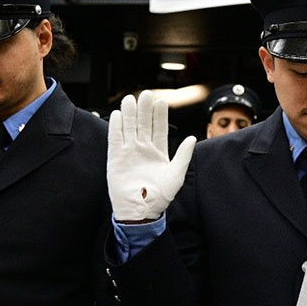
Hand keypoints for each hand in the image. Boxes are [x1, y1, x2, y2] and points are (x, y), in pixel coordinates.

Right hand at [107, 90, 195, 221]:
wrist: (141, 211)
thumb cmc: (161, 196)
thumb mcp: (176, 175)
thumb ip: (183, 156)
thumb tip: (192, 138)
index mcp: (158, 151)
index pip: (159, 128)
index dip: (160, 115)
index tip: (161, 101)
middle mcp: (143, 149)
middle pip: (143, 124)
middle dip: (144, 110)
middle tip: (145, 94)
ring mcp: (129, 152)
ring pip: (129, 128)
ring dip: (129, 114)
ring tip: (130, 99)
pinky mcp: (115, 159)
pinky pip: (115, 139)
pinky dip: (115, 127)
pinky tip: (117, 115)